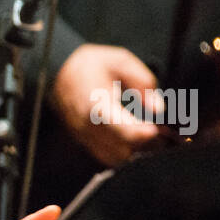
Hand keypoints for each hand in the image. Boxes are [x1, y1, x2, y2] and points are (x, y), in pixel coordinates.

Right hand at [50, 43, 163, 165]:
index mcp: (96, 106)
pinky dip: (123, 152)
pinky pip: (106, 156)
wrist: (58, 72)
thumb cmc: (90, 65)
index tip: (158, 128)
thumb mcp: (121, 61)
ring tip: (149, 136)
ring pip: (115, 158)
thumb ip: (143, 83)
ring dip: (134, 151)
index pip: (124, 131)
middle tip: (161, 132)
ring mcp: (84, 137)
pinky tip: (134, 140)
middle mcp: (87, 127)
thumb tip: (157, 108)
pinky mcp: (84, 141)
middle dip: (144, 145)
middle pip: (122, 150)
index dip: (145, 134)